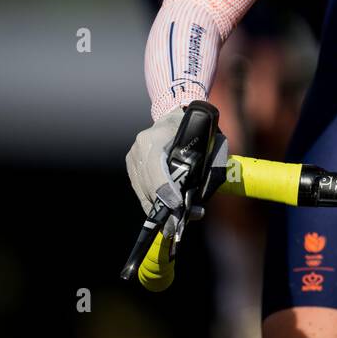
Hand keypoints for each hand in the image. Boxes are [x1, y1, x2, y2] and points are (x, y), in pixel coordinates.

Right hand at [125, 106, 227, 229]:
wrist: (174, 113)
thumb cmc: (196, 127)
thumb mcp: (205, 140)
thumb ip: (205, 164)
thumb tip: (201, 196)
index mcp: (156, 137)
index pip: (156, 169)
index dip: (166, 190)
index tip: (177, 206)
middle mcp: (140, 147)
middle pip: (149, 184)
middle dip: (165, 206)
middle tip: (179, 224)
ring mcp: (132, 155)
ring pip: (143, 191)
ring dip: (159, 208)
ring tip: (177, 222)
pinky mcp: (131, 164)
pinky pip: (141, 188)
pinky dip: (153, 201)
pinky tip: (166, 211)